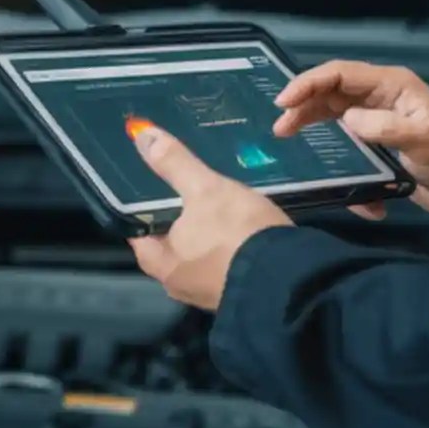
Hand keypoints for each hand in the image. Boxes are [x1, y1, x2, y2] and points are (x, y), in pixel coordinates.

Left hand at [127, 127, 291, 310]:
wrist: (290, 279)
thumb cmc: (236, 234)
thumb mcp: (205, 189)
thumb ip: (174, 163)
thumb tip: (141, 134)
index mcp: (160, 263)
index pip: (137, 233)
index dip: (141, 210)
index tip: (150, 190)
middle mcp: (177, 284)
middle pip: (167, 246)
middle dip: (176, 223)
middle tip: (185, 195)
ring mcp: (207, 293)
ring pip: (196, 257)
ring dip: (203, 238)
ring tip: (214, 209)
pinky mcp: (236, 292)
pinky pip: (223, 266)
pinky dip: (225, 249)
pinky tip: (239, 231)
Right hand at [273, 61, 428, 219]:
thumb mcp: (426, 142)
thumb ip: (387, 128)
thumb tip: (348, 119)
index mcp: (392, 86)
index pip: (340, 74)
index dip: (308, 83)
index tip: (283, 103)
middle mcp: (381, 97)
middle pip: (330, 91)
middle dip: (303, 104)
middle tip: (280, 128)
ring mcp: (378, 119)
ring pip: (333, 113)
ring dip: (310, 123)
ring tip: (286, 137)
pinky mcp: (377, 142)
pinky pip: (346, 142)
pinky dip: (337, 159)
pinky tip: (339, 180)